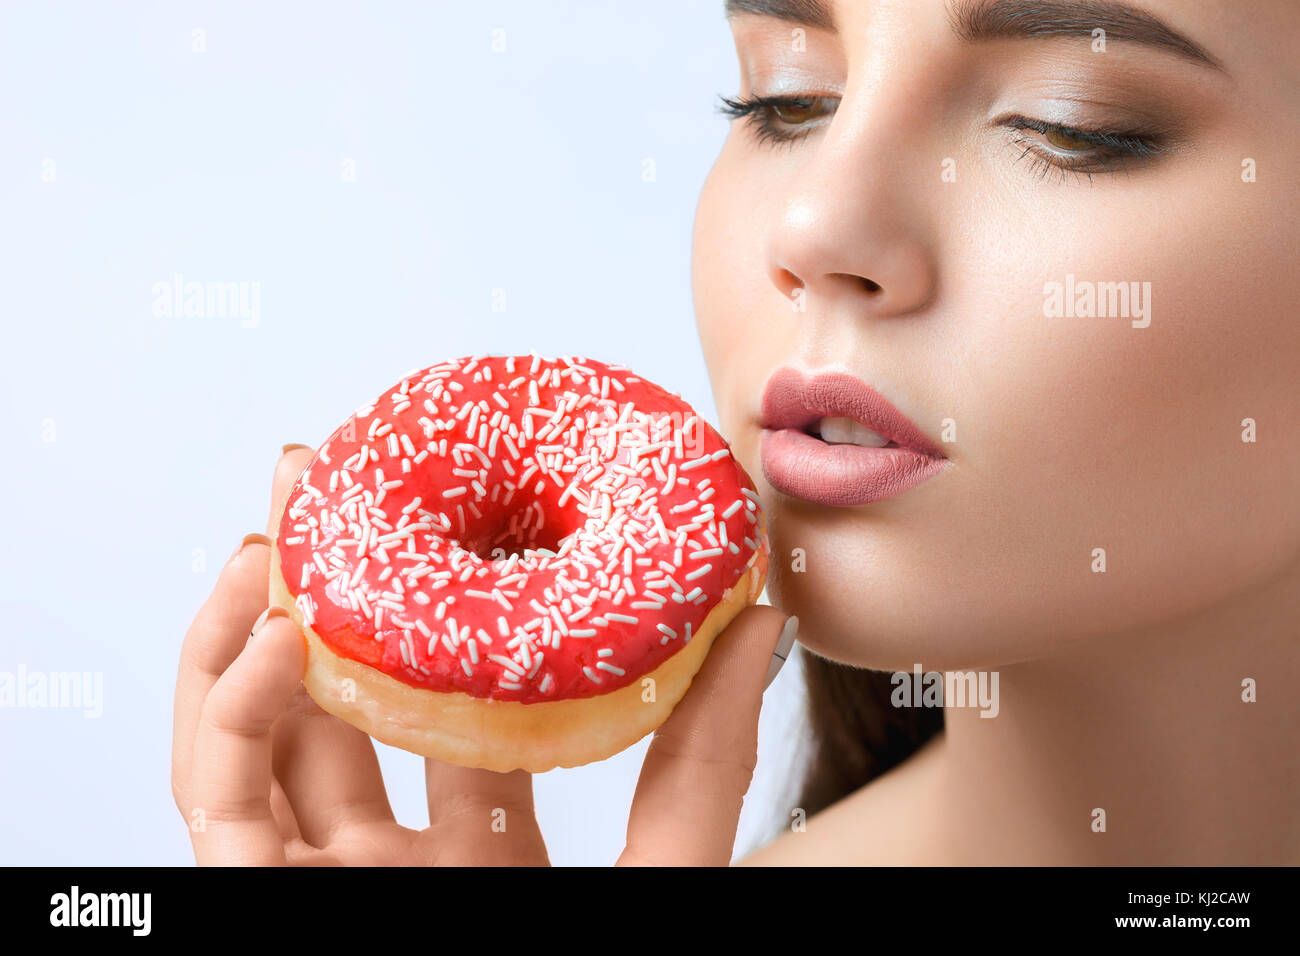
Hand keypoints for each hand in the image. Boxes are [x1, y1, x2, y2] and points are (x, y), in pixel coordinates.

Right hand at [171, 445, 794, 865]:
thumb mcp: (666, 870)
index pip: (453, 714)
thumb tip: (758, 618)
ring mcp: (323, 889)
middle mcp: (390, 866)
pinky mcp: (261, 912)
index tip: (447, 507)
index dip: (441, 610)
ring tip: (281, 530)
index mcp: (484, 850)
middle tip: (323, 478)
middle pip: (340, 706)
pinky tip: (276, 627)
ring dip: (251, 627)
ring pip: (256, 742)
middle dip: (323, 587)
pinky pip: (218, 803)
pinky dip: (227, 709)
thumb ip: (704, 758)